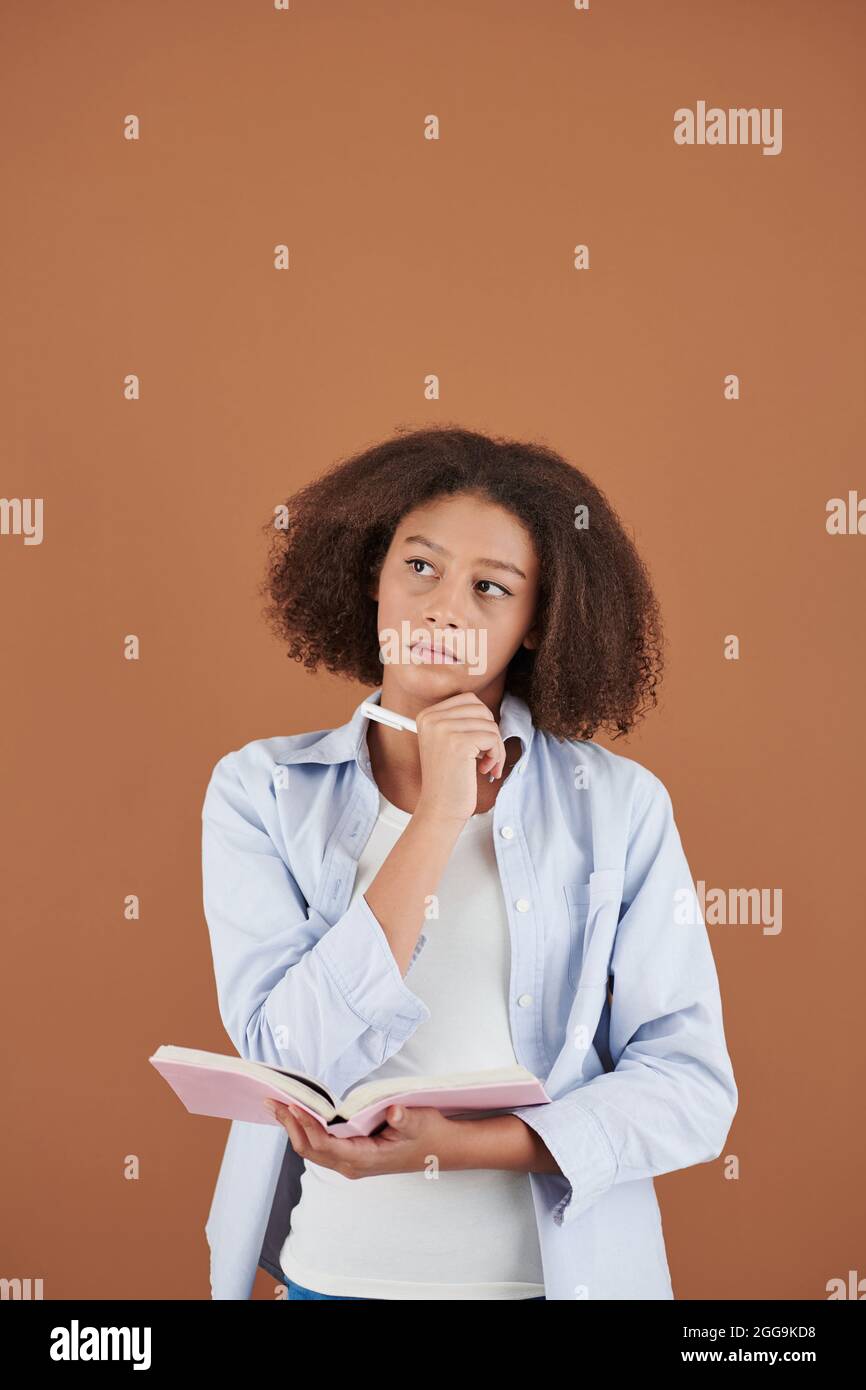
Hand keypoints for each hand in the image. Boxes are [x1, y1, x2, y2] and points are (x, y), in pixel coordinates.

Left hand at [263, 1099, 456, 1178]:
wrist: (442, 1149)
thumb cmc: (429, 1134)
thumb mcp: (420, 1122)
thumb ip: (405, 1119)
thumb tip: (394, 1112)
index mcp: (364, 1159)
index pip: (324, 1145)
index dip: (305, 1126)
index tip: (291, 1105)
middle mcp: (352, 1165)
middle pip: (310, 1150)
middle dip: (290, 1126)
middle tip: (272, 1102)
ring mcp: (351, 1163)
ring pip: (313, 1150)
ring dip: (295, 1129)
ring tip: (278, 1107)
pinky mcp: (353, 1156)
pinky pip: (321, 1147)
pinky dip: (306, 1131)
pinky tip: (299, 1117)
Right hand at [414, 691, 506, 823]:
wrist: (440, 807)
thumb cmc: (448, 778)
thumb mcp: (446, 742)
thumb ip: (459, 721)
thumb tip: (484, 708)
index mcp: (427, 716)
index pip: (468, 699)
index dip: (481, 721)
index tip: (479, 742)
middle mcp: (432, 719)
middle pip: (481, 709)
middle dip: (490, 732)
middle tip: (485, 754)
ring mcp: (444, 730)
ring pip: (490, 724)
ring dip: (495, 747)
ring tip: (485, 764)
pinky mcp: (460, 743)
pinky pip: (493, 738)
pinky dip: (496, 755)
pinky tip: (485, 769)